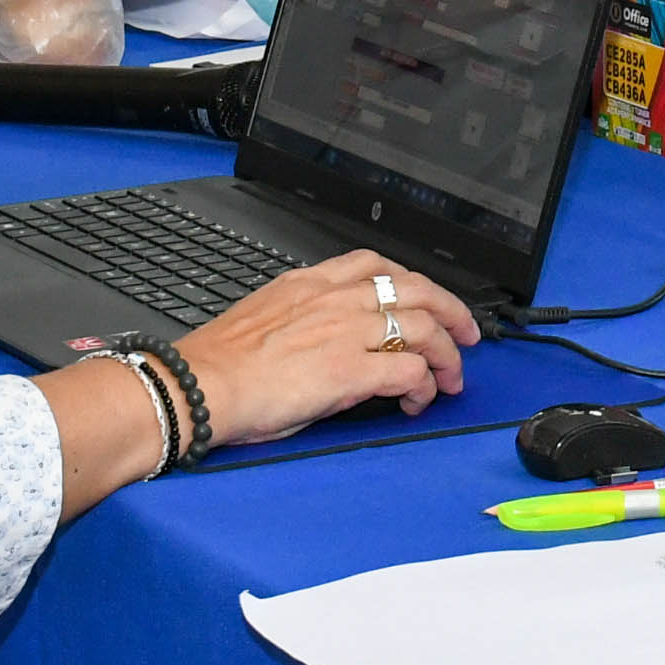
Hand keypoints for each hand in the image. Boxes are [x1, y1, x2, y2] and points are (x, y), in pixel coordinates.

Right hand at [175, 251, 479, 445]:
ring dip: (447, 354)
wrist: (197, 386)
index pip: (377, 265)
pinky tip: (418, 400)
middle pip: (417, 288)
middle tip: (467, 333)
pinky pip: (409, 370)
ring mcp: (347, 331)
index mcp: (310, 283)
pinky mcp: (351, 370)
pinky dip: (423, 384)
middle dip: (452, 310)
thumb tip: (338, 341)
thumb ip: (309, 318)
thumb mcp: (267, 318)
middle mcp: (335, 299)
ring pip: (423, 327)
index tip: (426, 299)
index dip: (413, 282)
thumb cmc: (218, 364)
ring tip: (450, 378)